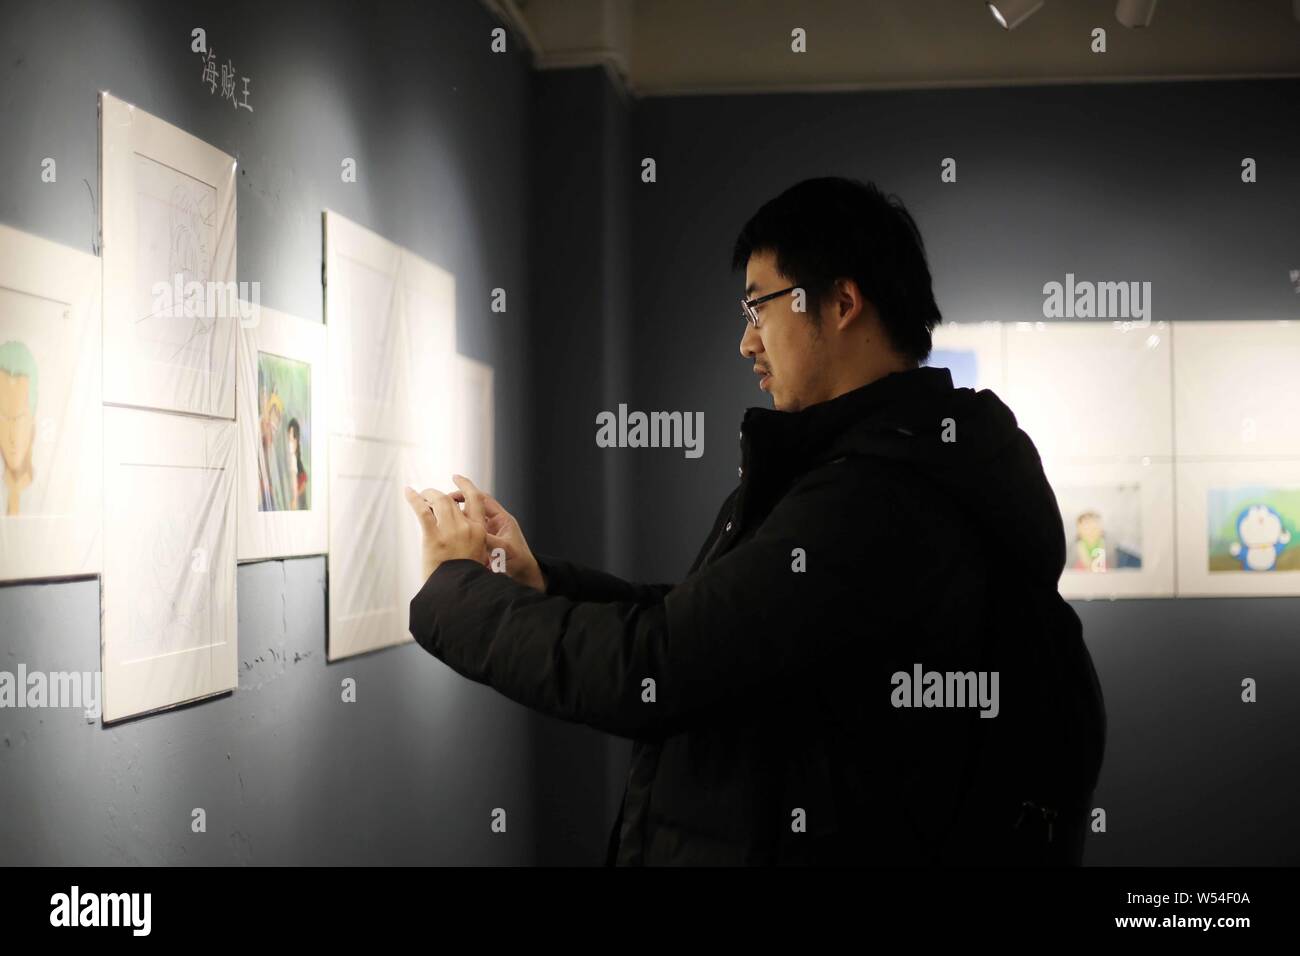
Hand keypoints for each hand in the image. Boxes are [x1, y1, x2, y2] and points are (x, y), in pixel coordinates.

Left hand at [403, 485, 487, 580]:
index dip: (466, 486)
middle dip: (438, 494)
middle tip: (430, 495)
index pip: (476, 499)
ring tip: (420, 496)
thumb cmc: (466, 577)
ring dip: (427, 495)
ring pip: (438, 501)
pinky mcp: (433, 538)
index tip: (458, 478)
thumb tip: (464, 531)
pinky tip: (408, 492)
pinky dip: (414, 499)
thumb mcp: (478, 555)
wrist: (458, 591)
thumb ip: (473, 540)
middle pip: (451, 499)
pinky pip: (422, 511)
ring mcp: (450, 531)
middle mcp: (466, 526)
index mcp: (480, 530)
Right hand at [449, 474, 545, 591]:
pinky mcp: (484, 543)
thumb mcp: (505, 550)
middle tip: (441, 499)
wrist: (524, 577)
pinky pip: (469, 531)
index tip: (454, 480)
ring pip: (470, 518)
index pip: (483, 498)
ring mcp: (489, 533)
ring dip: (456, 514)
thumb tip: (474, 532)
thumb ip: (490, 540)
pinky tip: (447, 530)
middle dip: (458, 499)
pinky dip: (459, 528)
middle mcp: (494, 524)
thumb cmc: (519, 562)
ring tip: (440, 512)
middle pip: (474, 505)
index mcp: (502, 520)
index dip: (468, 489)